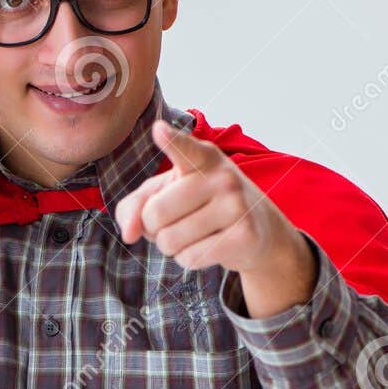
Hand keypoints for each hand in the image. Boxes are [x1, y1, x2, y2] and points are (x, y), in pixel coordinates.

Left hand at [114, 120, 317, 317]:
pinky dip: (188, 259)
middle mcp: (222, 176)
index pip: (184, 148)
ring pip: (170, 240)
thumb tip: (129, 234)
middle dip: (154, 228)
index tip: (159, 129)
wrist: (258, 231)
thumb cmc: (200, 207)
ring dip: (171, 246)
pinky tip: (208, 246)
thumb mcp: (166, 194)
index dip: (171, 141)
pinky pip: (190, 258)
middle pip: (155, 214)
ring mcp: (236, 205)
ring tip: (194, 234)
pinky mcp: (244, 236)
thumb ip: (135, 206)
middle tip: (176, 221)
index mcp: (202, 157)